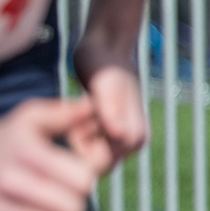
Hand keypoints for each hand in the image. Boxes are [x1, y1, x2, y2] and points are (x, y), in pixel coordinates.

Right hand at [0, 98, 101, 210]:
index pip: (82, 181)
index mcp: (25, 153)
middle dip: (69, 203)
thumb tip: (92, 107)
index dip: (81, 178)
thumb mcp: (29, 118)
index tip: (67, 175)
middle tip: (54, 194)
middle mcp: (10, 182)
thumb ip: (64, 113)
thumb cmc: (1, 141)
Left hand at [71, 57, 147, 173]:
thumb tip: (119, 135)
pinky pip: (84, 143)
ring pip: (87, 153)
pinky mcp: (109, 133)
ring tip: (77, 103)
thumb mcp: (103, 81)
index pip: (100, 163)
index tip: (73, 114)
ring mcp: (122, 139)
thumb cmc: (102, 61)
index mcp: (136, 136)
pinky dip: (74, 128)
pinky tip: (75, 107)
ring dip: (74, 132)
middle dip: (76, 140)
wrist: (106, 48)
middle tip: (73, 106)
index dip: (79, 145)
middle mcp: (134, 143)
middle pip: (92, 161)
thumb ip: (111, 108)